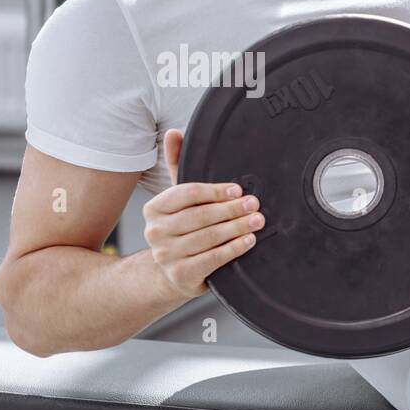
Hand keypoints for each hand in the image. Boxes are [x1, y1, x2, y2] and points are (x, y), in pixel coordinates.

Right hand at [141, 129, 265, 298]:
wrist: (173, 271)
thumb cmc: (181, 229)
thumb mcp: (178, 198)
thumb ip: (178, 165)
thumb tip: (174, 133)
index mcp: (153, 208)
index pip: (185, 194)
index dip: (214, 191)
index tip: (236, 190)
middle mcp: (155, 232)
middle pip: (199, 216)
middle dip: (231, 210)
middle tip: (253, 204)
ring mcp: (166, 256)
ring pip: (208, 238)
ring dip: (236, 228)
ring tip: (256, 220)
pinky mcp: (181, 276)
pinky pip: (212, 259)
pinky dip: (233, 249)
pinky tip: (248, 241)